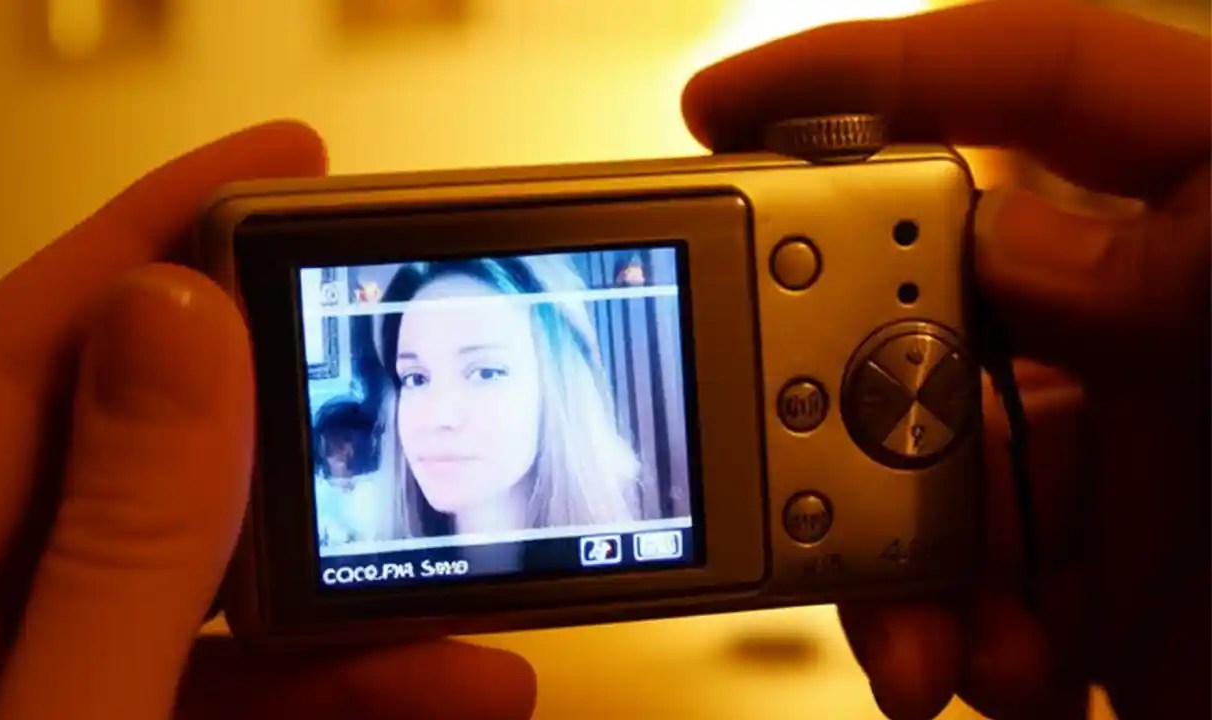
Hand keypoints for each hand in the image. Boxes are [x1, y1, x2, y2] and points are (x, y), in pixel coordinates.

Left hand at [0, 122, 535, 719]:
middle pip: (128, 441)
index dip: (158, 233)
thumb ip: (123, 546)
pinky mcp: (85, 718)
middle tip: (398, 365)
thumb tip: (181, 325)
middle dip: (287, 405)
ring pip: (192, 569)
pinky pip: (209, 671)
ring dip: (343, 582)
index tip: (286, 164)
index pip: (29, 351)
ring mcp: (20, 673)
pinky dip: (319, 679)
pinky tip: (429, 681)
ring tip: (472, 592)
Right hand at [683, 1, 1208, 717]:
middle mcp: (1153, 337)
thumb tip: (1013, 230)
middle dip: (842, 372)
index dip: (889, 68)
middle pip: (933, 290)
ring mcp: (1114, 462)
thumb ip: (1191, 269)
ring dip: (883, 546)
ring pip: (913, 454)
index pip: (1053, 86)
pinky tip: (980, 664)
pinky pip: (949, 572)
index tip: (735, 104)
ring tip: (917, 629)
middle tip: (809, 433)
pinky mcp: (1082, 579)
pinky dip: (930, 624)